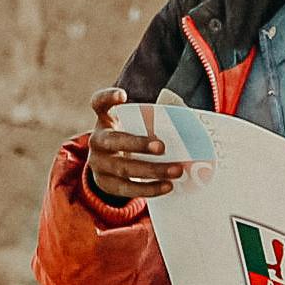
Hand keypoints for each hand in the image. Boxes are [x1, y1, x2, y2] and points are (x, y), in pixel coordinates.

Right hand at [86, 88, 186, 204]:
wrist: (115, 168)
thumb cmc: (134, 138)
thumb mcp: (138, 126)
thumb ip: (157, 118)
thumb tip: (187, 114)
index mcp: (106, 119)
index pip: (99, 103)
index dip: (108, 98)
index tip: (123, 96)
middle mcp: (97, 140)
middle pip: (114, 141)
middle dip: (138, 144)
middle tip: (162, 147)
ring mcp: (98, 163)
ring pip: (123, 168)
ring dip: (152, 170)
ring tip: (177, 170)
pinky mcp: (105, 184)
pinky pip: (127, 189)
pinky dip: (149, 189)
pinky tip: (168, 186)